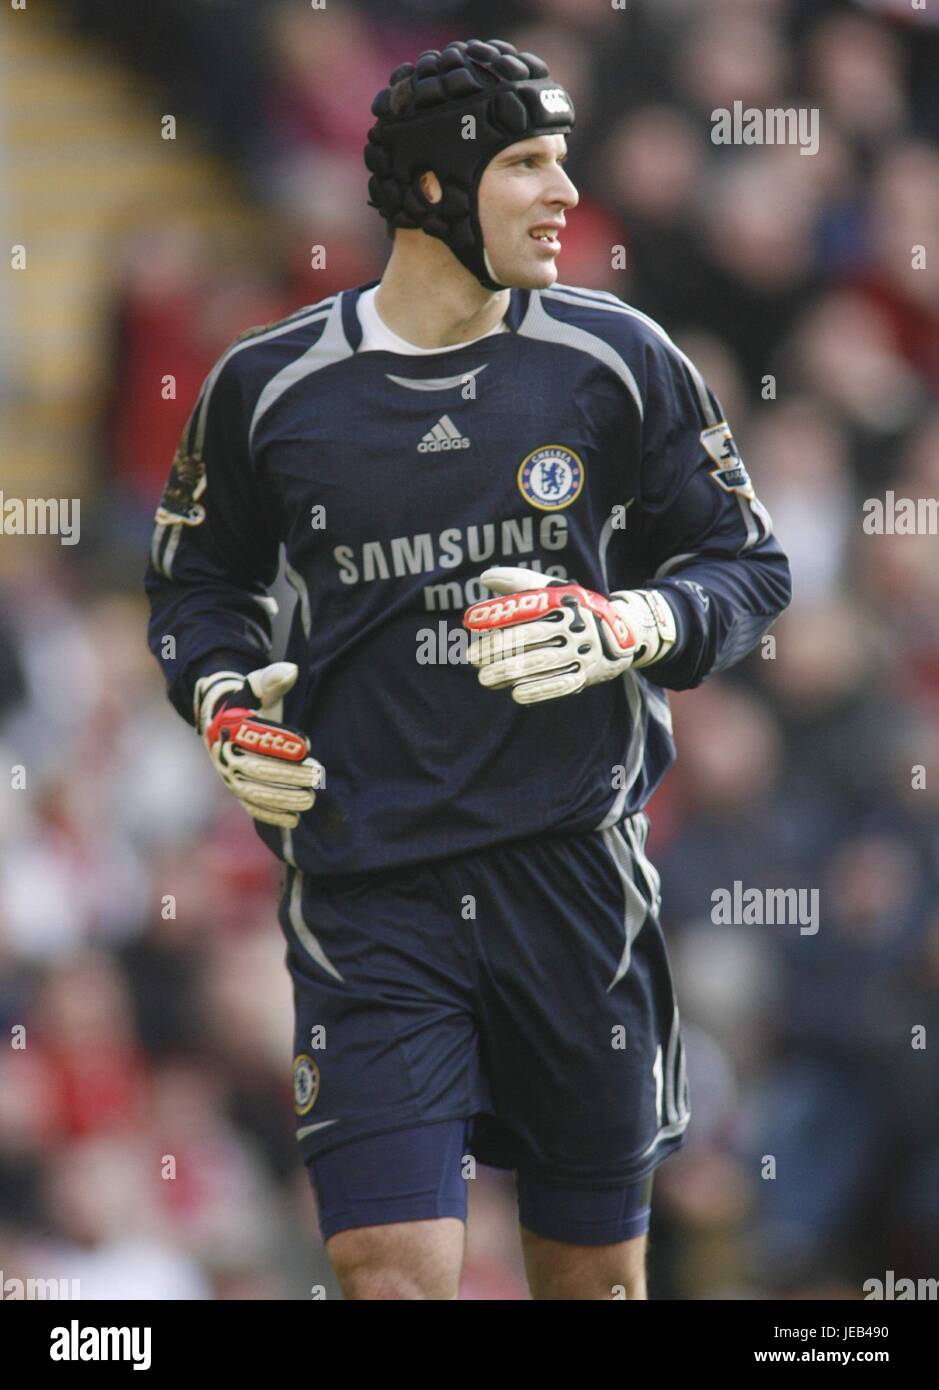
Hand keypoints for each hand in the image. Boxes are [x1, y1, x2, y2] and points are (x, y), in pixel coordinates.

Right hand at [193, 662, 322, 827]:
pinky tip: (294, 819)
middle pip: (258, 769)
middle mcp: (227, 755)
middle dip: (289, 775)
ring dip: (283, 799)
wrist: (223, 724)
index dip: (281, 744)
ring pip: (255, 792)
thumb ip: (272, 679)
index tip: (306, 747)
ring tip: (310, 799)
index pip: (256, 739)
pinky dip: (272, 815)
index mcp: (232, 729)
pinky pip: (252, 807)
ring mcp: (230, 776)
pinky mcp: (237, 792)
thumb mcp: (258, 687)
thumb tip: (290, 671)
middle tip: (317, 776)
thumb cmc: (249, 704)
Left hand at [462, 566, 675, 705]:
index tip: (469, 621)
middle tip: (471, 658)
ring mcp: (581, 652)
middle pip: (531, 637)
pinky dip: (540, 690)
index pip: (526, 608)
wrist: (623, 633)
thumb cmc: (574, 609)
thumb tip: (485, 577)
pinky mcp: (586, 674)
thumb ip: (519, 583)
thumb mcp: (554, 591)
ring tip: (484, 679)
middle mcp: (573, 626)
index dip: (497, 614)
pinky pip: (562, 684)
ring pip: (543, 662)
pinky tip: (516, 694)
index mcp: (562, 604)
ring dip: (512, 672)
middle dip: (498, 649)